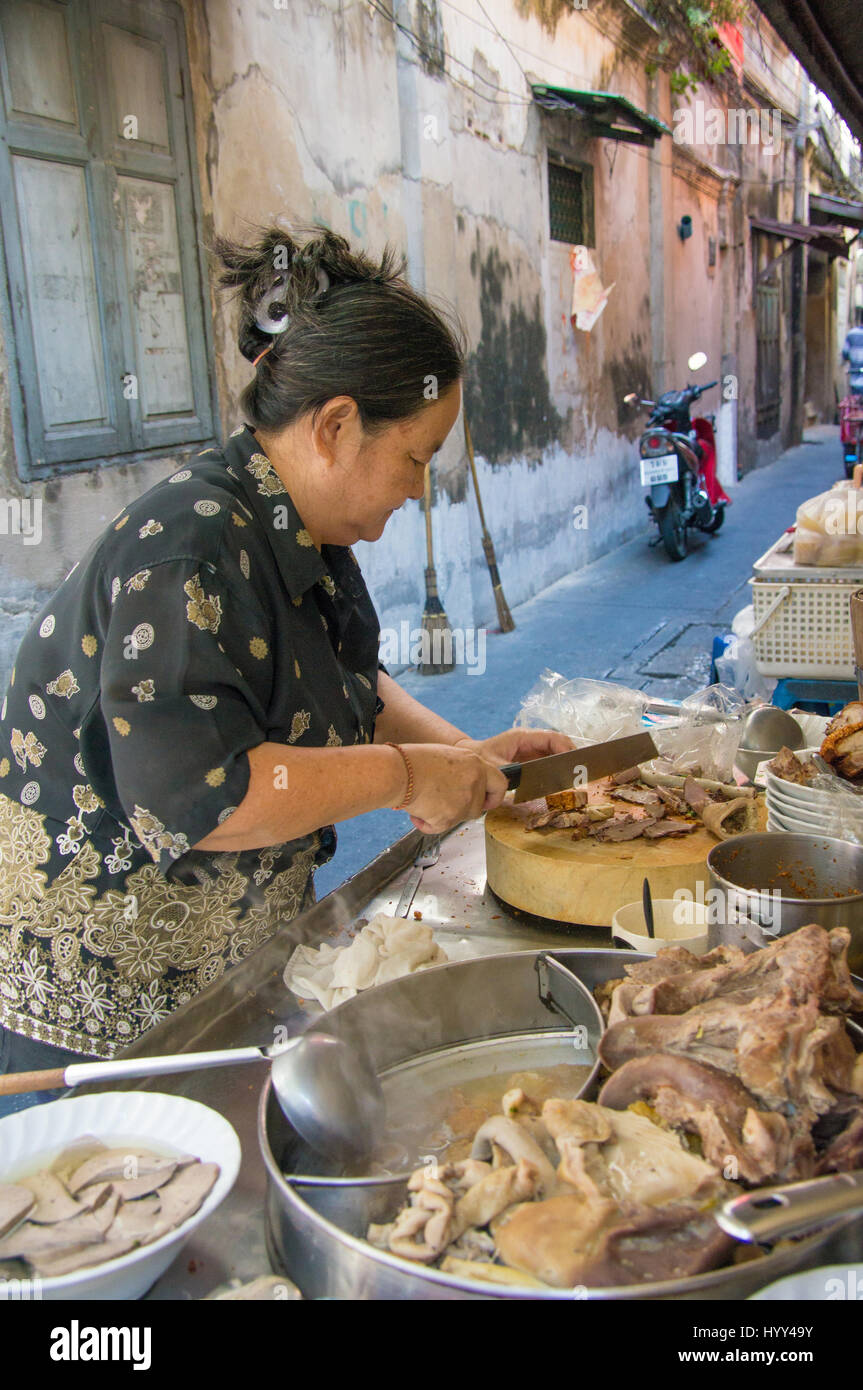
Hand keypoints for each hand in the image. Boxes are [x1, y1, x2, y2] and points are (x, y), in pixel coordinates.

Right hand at [397, 743, 508, 834]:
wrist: (399, 772)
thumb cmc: (414, 761)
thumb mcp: (446, 756)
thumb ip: (462, 770)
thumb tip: (462, 784)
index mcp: (475, 763)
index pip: (500, 783)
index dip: (494, 796)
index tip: (486, 801)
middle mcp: (474, 782)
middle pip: (479, 807)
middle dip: (464, 810)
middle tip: (447, 805)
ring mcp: (464, 801)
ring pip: (459, 818)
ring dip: (444, 815)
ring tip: (424, 801)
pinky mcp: (449, 818)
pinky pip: (440, 827)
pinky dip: (427, 823)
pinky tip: (417, 810)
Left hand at [454, 728, 573, 766]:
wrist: (468, 760)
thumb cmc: (479, 760)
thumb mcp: (494, 767)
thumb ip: (511, 772)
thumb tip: (527, 778)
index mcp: (522, 737)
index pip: (552, 738)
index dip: (567, 748)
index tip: (576, 762)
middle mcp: (529, 741)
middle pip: (557, 745)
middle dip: (570, 757)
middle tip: (581, 773)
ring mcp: (529, 750)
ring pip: (554, 754)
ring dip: (564, 765)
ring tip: (575, 778)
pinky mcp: (528, 760)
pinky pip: (547, 762)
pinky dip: (555, 770)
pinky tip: (561, 782)